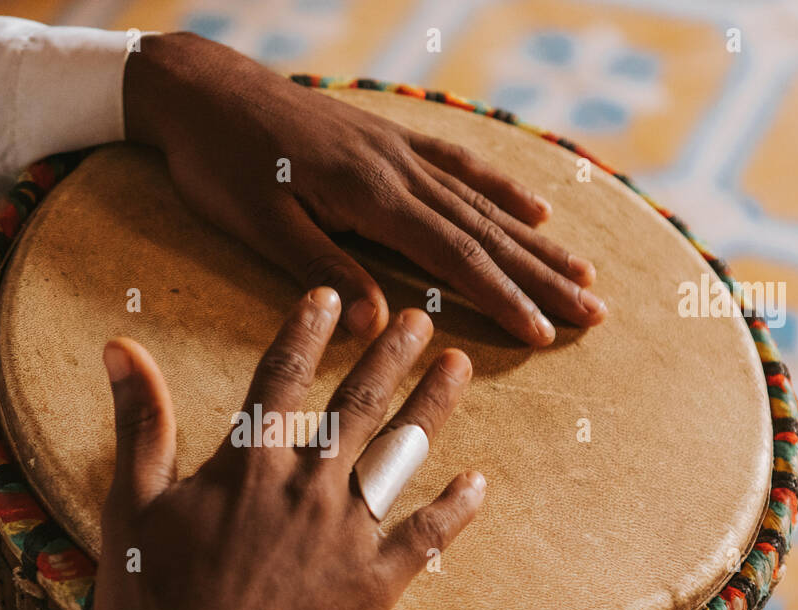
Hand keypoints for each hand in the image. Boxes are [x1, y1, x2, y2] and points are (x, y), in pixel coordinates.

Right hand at [94, 288, 484, 609]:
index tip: (328, 297)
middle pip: (357, 402)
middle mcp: (306, 486)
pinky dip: (455, 508)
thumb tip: (119, 345)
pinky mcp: (373, 583)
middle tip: (420, 318)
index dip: (305, 332)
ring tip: (458, 366)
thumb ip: (140, 421)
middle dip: (390, 354)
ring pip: (400, 452)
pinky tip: (478, 481)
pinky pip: (426, 535)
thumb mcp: (131, 502)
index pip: (282, 376)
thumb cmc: (150, 600)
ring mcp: (346, 534)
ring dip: (431, 406)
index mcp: (248, 465)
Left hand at [123, 32, 604, 345]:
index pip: (453, 257)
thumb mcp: (261, 228)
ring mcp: (398, 149)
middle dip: (542, 275)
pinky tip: (532, 206)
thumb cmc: (221, 165)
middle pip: (485, 230)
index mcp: (370, 196)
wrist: (201, 89)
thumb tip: (381, 327)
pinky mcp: (388, 137)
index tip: (544, 332)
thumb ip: (324, 272)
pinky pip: (459, 164)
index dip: (502, 297)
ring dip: (535, 239)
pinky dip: (499, 187)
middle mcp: (398, 169)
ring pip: (481, 200)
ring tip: (584, 269)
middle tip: (595, 310)